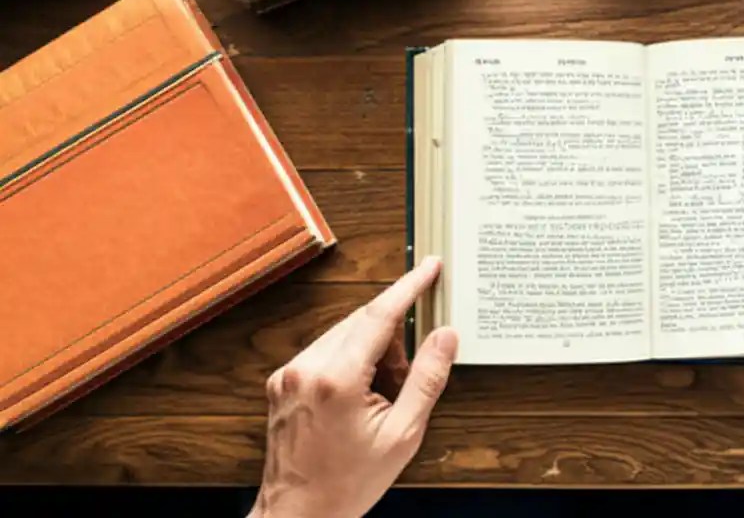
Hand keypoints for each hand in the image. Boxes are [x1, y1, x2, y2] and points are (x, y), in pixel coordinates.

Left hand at [250, 259, 458, 517]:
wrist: (299, 514)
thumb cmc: (348, 483)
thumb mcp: (403, 435)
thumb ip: (427, 379)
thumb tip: (445, 336)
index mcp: (337, 379)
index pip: (380, 315)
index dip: (409, 286)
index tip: (429, 266)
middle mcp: (306, 368)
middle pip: (363, 324)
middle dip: (393, 343)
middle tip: (405, 382)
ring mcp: (289, 373)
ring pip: (344, 336)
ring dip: (371, 354)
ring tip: (379, 400)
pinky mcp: (281, 380)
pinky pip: (325, 351)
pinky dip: (350, 362)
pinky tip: (357, 399)